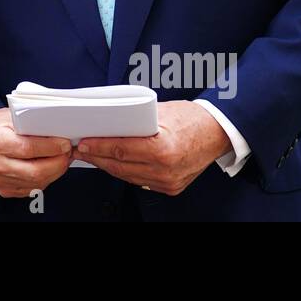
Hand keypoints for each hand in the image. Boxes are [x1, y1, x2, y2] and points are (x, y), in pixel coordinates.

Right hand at [0, 108, 72, 197]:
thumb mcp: (11, 116)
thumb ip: (32, 124)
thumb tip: (58, 131)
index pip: (28, 149)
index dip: (51, 147)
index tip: (65, 143)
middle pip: (35, 171)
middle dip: (58, 163)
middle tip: (67, 153)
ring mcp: (0, 180)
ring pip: (37, 183)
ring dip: (55, 172)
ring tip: (61, 159)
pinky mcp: (5, 190)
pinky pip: (33, 189)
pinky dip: (46, 179)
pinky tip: (49, 168)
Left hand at [73, 100, 232, 195]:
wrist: (218, 132)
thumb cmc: (191, 118)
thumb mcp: (160, 112)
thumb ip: (134, 121)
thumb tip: (106, 124)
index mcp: (163, 149)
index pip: (121, 150)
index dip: (99, 147)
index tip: (84, 143)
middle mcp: (166, 170)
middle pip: (121, 166)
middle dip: (98, 157)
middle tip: (82, 149)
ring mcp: (168, 182)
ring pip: (128, 176)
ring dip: (109, 166)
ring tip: (94, 156)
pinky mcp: (170, 187)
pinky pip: (140, 180)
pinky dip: (125, 171)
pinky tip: (114, 163)